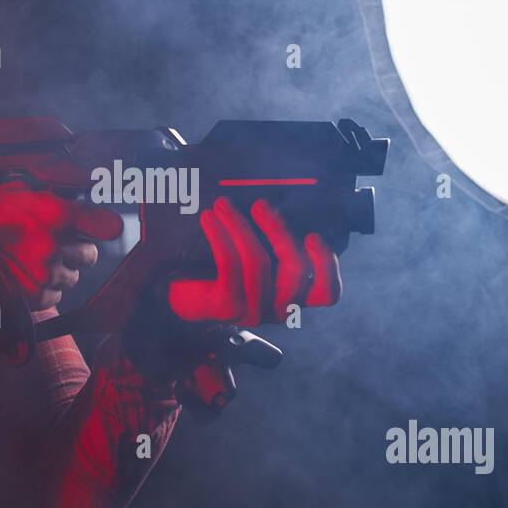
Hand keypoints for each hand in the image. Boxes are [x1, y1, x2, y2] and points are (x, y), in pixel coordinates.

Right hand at [0, 180, 122, 310]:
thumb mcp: (20, 189)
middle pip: (88, 255)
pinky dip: (44, 291)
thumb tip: (94, 201)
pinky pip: (54, 297)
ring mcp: (44, 273)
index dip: (104, 226)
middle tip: (49, 245)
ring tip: (30, 261)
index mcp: (51, 212)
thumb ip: (58, 196)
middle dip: (74, 251)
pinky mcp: (34, 297)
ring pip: (71, 278)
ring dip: (58, 272)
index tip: (108, 228)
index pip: (99, 223)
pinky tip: (23, 277)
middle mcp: (53, 244)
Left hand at [168, 196, 341, 326]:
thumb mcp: (256, 257)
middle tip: (259, 204)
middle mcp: (279, 308)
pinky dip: (219, 235)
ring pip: (258, 262)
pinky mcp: (227, 307)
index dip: (327, 266)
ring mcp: (253, 310)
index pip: (327, 294)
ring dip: (239, 225)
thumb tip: (278, 196)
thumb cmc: (224, 271)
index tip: (313, 235)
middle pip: (296, 271)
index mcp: (294, 296)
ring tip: (222, 204)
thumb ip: (274, 240)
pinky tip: (209, 218)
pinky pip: (229, 265)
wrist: (180, 297)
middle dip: (279, 231)